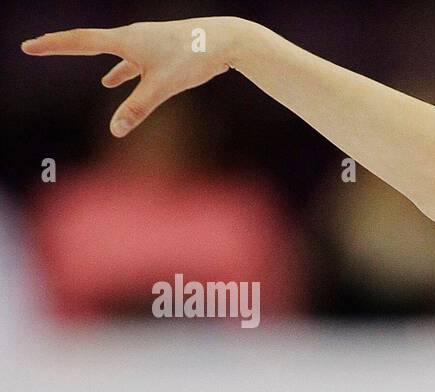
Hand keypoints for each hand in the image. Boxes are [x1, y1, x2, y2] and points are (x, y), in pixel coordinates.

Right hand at [22, 18, 246, 136]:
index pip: (79, 42)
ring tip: (63, 60)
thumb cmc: (192, 59)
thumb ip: (137, 108)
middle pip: (88, 40)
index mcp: (125, 41)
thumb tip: (114, 130)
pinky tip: (111, 81)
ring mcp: (146, 42)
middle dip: (62, 46)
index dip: (52, 46)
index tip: (29, 47)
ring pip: (111, 52)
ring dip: (88, 59)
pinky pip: (130, 60)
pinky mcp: (160, 50)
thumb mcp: (162, 87)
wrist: (224, 40)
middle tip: (36, 46)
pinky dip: (119, 70)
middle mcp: (131, 36)